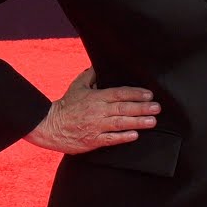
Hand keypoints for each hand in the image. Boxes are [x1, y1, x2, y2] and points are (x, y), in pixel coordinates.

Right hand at [24, 67, 159, 153]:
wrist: (49, 126)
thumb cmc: (65, 106)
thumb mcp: (77, 86)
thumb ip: (91, 75)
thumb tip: (99, 65)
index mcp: (96, 97)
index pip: (119, 93)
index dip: (135, 93)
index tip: (149, 94)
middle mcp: (97, 111)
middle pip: (123, 108)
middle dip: (142, 107)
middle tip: (157, 108)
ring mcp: (95, 126)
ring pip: (120, 123)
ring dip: (138, 122)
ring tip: (152, 121)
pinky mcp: (92, 140)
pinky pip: (110, 139)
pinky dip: (123, 137)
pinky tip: (135, 135)